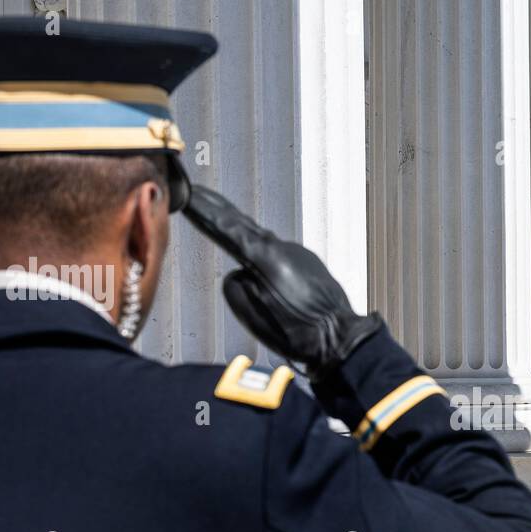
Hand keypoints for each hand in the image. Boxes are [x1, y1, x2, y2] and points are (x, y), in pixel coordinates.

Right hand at [183, 184, 380, 375]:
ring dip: (244, 236)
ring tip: (226, 227)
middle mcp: (283, 248)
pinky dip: (266, 257)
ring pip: (263, 244)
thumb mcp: (254, 315)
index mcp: (265, 256)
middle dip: (219, 209)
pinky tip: (266, 272)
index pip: (226, 227)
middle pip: (244, 225)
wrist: (342, 338)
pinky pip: (279, 256)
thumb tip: (239, 275)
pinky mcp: (309, 265)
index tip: (188, 193)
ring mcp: (299, 254)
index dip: (204, 210)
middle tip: (199, 193)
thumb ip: (235, 289)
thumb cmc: (300, 332)